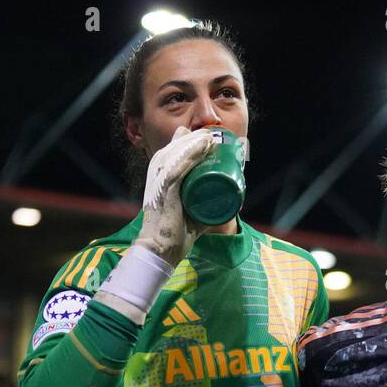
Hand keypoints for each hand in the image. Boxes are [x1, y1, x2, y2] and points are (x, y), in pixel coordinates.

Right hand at [136, 126, 215, 266]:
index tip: (208, 139)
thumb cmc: (176, 233)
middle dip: (194, 139)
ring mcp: (159, 182)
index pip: (173, 150)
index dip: (189, 141)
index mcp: (160, 176)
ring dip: (194, 143)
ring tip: (210, 137)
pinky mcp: (165, 191)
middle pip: (175, 147)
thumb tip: (229, 203)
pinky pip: (177, 168)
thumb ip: (205, 205)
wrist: (161, 250)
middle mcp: (157, 175)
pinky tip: (202, 147)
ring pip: (176, 154)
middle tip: (212, 136)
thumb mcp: (192, 212)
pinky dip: (190, 156)